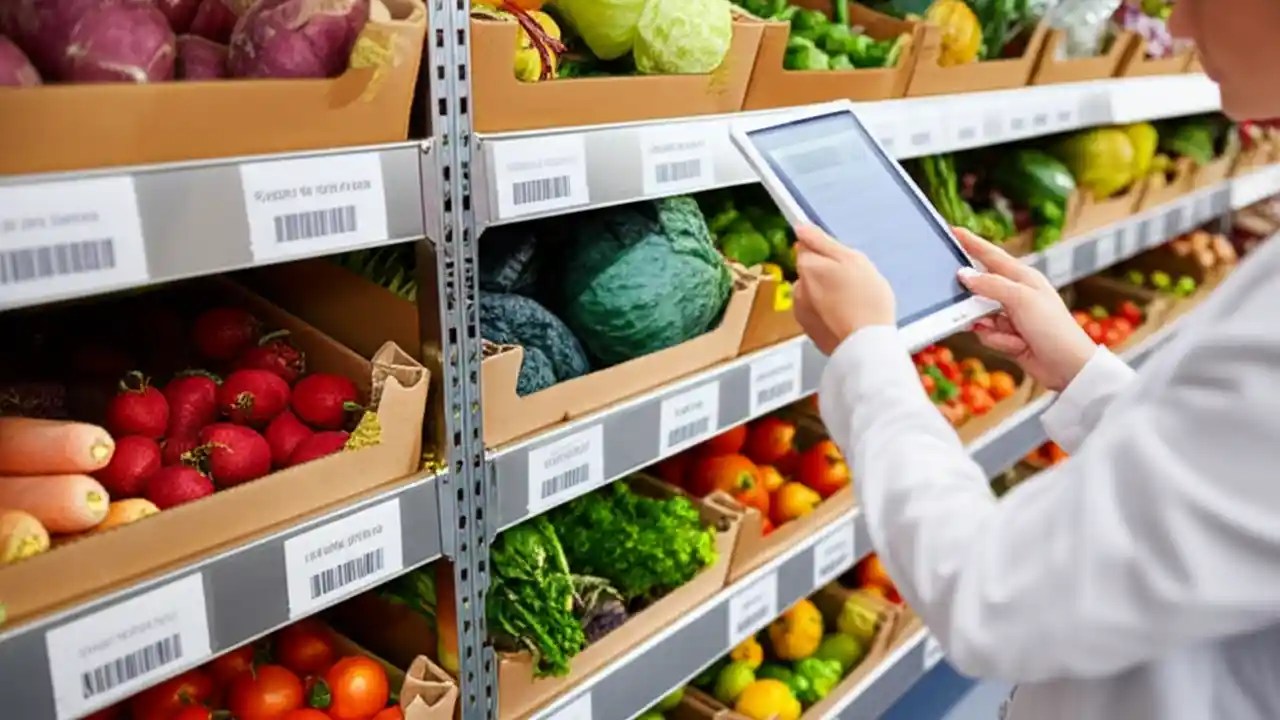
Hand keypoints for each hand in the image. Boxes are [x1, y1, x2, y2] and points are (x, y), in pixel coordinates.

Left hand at [792, 225, 895, 355]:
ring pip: (813, 293)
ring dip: (827, 295)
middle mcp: (798, 288)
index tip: (840, 259)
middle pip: (810, 271)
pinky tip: (847, 317)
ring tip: (852, 302)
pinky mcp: (810, 331)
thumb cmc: (865, 300)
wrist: (866, 344)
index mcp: (807, 267)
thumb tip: (801, 228)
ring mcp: (801, 311)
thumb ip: (822, 242)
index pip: (806, 246)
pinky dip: (828, 313)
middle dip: (827, 274)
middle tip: (853, 282)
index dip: (825, 250)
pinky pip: (818, 313)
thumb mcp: (852, 259)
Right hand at [954, 228, 1096, 391]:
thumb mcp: (1021, 299)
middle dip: (976, 304)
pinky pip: (986, 334)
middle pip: (979, 290)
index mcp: (1022, 277)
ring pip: (979, 316)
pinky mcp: (1008, 336)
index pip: (991, 255)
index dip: (971, 243)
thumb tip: (964, 275)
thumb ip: (990, 285)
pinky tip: (1017, 346)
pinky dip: (999, 341)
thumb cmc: (1052, 328)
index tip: (952, 231)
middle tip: (975, 311)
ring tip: (1014, 335)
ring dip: (992, 328)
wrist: (1068, 367)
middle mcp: (1015, 294)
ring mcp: (1011, 316)